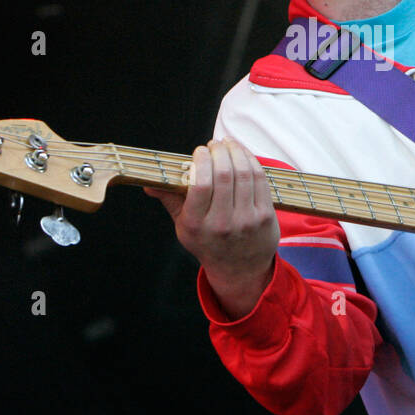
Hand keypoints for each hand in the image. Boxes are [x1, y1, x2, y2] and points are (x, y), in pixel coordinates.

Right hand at [143, 137, 278, 317]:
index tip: (200, 150)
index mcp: (197, 225)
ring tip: (229, 144)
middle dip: (219, 152)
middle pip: (223, 175)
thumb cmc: (208, 243)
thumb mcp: (184, 228)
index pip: (200, 185)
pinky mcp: (265, 216)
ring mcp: (246, 220)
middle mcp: (222, 223)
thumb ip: (170, 201)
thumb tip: (149, 183)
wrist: (240, 270)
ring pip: (243, 174)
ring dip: (236, 152)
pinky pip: (259, 181)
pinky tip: (243, 155)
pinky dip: (251, 162)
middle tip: (215, 144)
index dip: (201, 161)